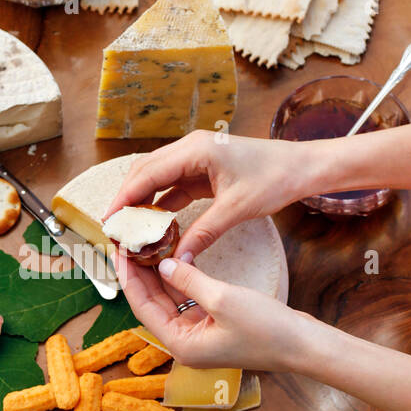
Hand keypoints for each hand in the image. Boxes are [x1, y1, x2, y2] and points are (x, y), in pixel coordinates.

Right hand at [103, 131, 313, 259]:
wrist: (302, 167)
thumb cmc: (274, 179)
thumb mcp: (236, 209)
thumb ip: (203, 233)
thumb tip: (179, 261)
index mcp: (195, 150)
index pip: (147, 173)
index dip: (124, 197)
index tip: (109, 221)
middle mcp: (190, 148)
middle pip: (145, 173)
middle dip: (128, 200)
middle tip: (115, 229)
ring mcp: (195, 158)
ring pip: (157, 180)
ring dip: (143, 203)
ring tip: (130, 230)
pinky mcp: (203, 170)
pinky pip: (174, 187)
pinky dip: (162, 205)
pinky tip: (155, 227)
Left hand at [115, 251, 307, 371]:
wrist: (304, 345)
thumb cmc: (267, 329)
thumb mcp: (223, 299)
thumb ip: (189, 280)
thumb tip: (162, 264)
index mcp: (181, 345)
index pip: (143, 307)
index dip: (130, 278)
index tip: (120, 250)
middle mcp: (186, 343)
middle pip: (153, 305)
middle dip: (140, 275)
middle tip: (128, 244)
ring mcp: (200, 335)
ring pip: (170, 301)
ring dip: (159, 276)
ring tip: (145, 246)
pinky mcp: (215, 326)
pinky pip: (189, 301)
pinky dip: (181, 281)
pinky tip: (173, 259)